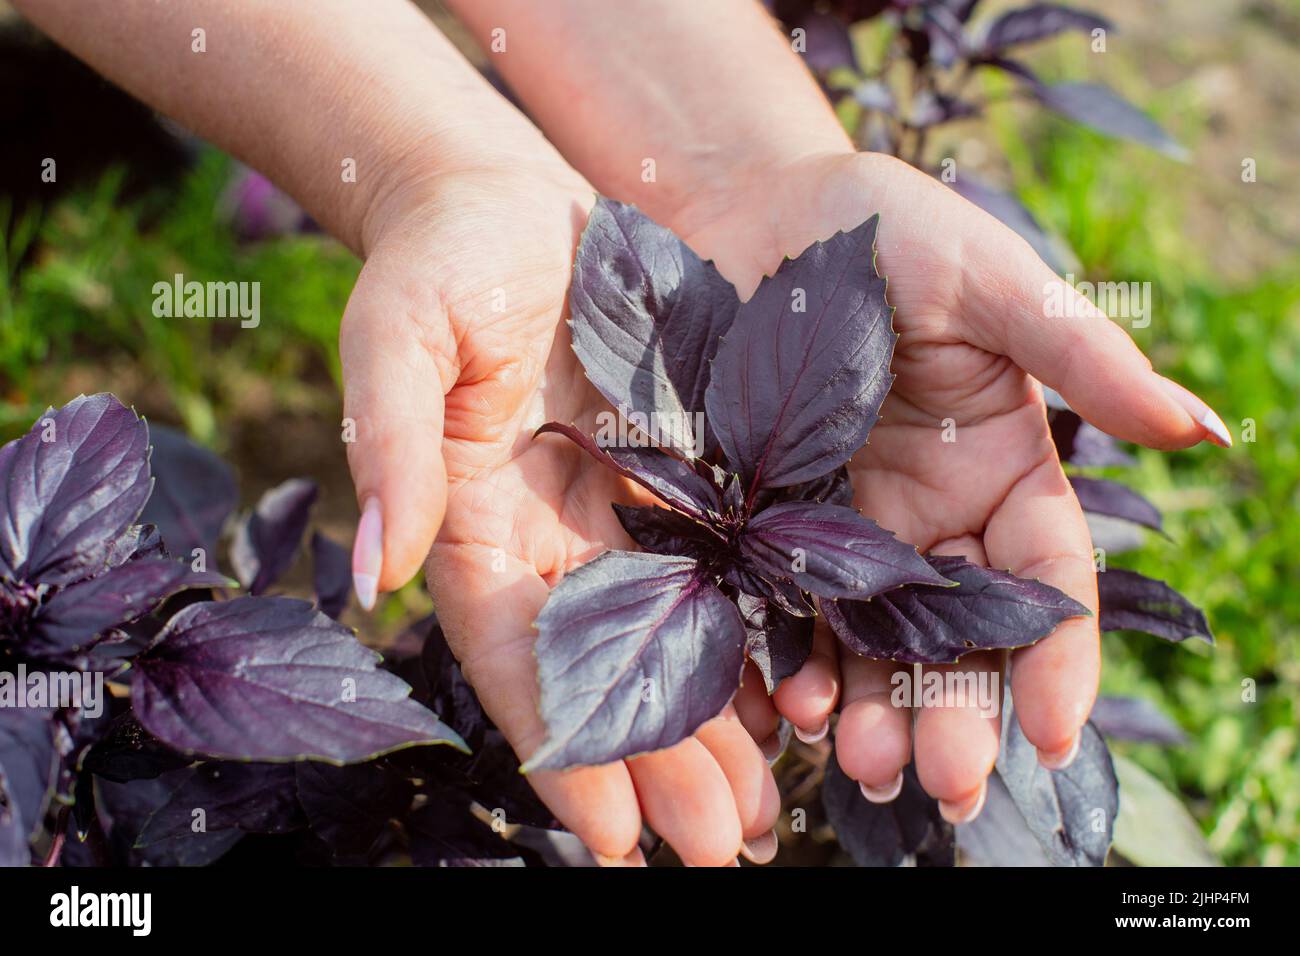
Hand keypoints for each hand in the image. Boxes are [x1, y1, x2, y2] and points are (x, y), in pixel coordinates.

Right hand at [342, 169, 778, 865]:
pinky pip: (722, 571)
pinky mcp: (683, 475)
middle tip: (719, 847)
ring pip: (674, 639)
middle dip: (659, 763)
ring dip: (715, 729)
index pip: (519, 657)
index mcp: (479, 526)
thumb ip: (390, 440)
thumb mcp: (401, 331)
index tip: (608, 836)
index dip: (563, 745)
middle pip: (608, 671)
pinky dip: (753, 639)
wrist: (512, 203)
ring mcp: (621, 513)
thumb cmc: (442, 260)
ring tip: (763, 809)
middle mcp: (554, 541)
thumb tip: (376, 564)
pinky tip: (797, 698)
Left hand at [675, 150, 1228, 819]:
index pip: (1044, 579)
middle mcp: (926, 514)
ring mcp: (841, 527)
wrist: (741, 209)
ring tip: (865, 763)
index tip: (1051, 731)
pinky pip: (783, 608)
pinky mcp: (760, 523)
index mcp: (999, 467)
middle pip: (958, 633)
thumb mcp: (987, 281)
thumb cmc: (880, 227)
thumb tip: (1203, 431)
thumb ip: (1079, 355)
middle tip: (949, 784)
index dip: (1057, 657)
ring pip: (873, 640)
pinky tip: (792, 704)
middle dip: (960, 710)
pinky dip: (792, 660)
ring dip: (877, 708)